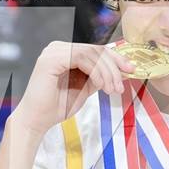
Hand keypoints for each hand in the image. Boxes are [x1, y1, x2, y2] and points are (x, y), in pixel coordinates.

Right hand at [12, 42, 133, 135]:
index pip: (96, 50)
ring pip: (92, 54)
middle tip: (121, 86)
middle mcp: (59, 48)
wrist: (37, 120)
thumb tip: (122, 70)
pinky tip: (101, 86)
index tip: (131, 70)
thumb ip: (100, 76)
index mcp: (66, 52)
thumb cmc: (58, 106)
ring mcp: (54, 51)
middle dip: (114, 68)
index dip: (116, 58)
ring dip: (107, 73)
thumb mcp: (86, 88)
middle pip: (96, 50)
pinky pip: (82, 59)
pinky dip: (96, 73)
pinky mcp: (51, 59)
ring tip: (112, 90)